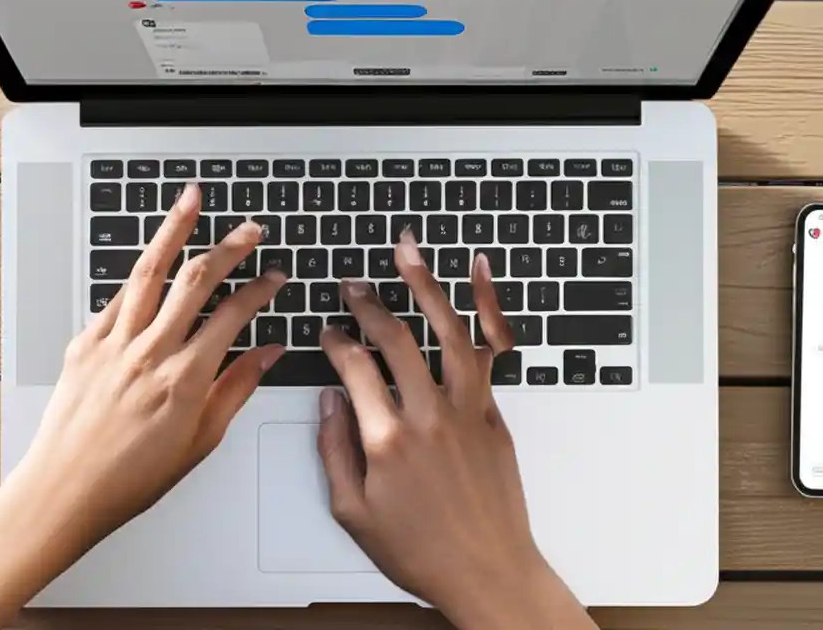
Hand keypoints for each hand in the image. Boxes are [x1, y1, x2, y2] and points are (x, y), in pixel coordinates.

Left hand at [20, 183, 285, 545]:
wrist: (63, 491)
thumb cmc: (129, 479)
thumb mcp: (199, 442)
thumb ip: (235, 390)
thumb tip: (267, 355)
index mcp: (184, 380)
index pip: (233, 315)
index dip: (260, 289)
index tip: (274, 277)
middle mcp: (149, 354)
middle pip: (196, 280)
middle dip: (229, 247)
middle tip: (250, 229)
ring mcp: (112, 344)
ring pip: (149, 271)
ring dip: (174, 230)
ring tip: (191, 201)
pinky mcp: (84, 343)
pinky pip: (116, 298)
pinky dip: (138, 274)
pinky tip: (151, 257)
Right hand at [317, 232, 596, 629]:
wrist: (487, 570)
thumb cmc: (421, 551)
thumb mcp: (353, 512)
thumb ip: (334, 450)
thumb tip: (329, 401)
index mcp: (387, 440)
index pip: (354, 367)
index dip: (336, 340)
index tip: (328, 331)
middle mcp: (429, 416)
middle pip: (396, 338)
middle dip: (369, 303)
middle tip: (353, 285)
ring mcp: (468, 411)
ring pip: (448, 332)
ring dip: (426, 286)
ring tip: (408, 252)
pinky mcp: (494, 415)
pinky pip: (491, 352)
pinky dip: (487, 311)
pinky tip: (480, 277)